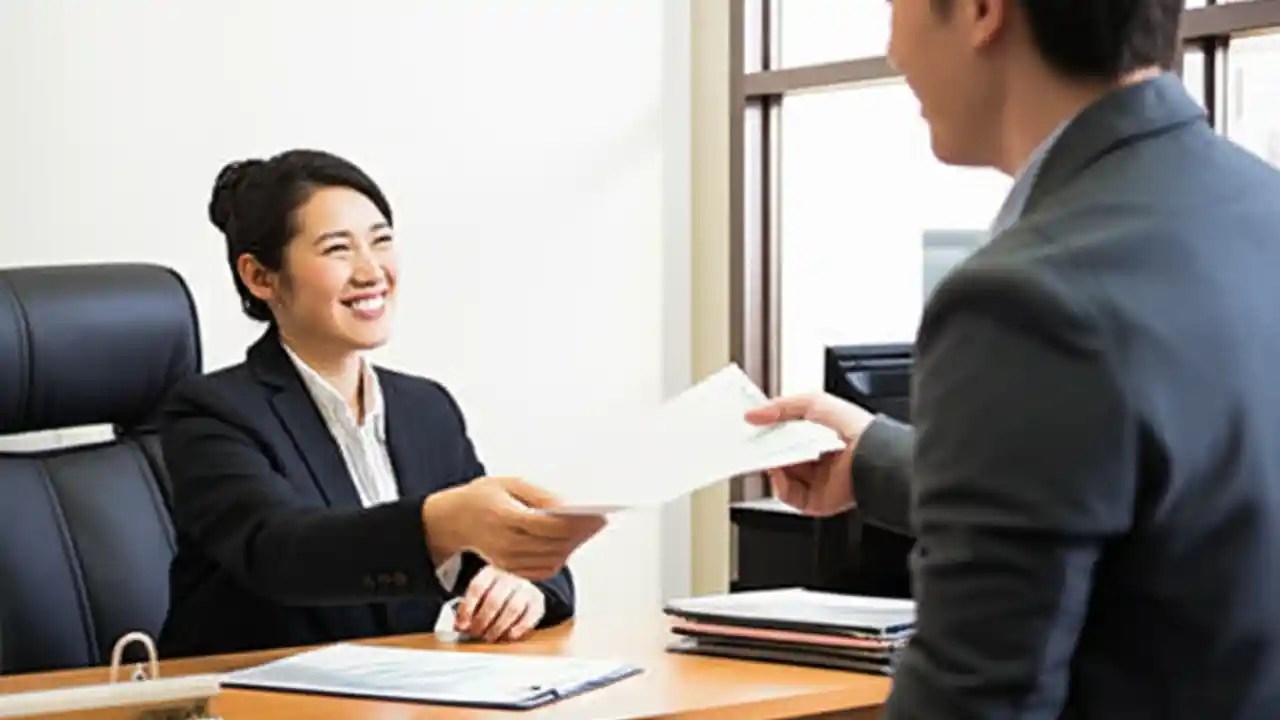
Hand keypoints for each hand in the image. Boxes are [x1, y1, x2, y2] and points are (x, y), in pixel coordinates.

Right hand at [421, 476, 604, 580]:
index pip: (545, 525)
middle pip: (553, 544)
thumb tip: (567, 506)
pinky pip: (544, 568)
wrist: (454, 520)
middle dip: (580, 533)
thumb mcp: (509, 484)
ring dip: (574, 545)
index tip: (595, 514)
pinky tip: (572, 542)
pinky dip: (561, 556)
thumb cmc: (484, 497)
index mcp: (503, 517)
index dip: (573, 522)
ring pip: (551, 559)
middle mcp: (504, 544)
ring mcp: (507, 561)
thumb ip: (539, 495)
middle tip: (600, 521)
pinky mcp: (511, 570)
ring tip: (590, 530)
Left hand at [455, 566, 544, 642]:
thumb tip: (458, 627)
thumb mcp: (479, 598)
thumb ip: (468, 610)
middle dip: (482, 621)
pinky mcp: (538, 601)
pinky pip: (529, 616)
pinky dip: (518, 629)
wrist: (521, 593)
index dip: (467, 608)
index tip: (462, 625)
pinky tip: (508, 636)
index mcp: (490, 574)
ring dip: (499, 627)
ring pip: (512, 608)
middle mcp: (508, 578)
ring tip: (490, 638)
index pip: (477, 587)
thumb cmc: (494, 598)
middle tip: (476, 634)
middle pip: (494, 599)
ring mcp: (525, 588)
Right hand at [743, 393, 875, 515]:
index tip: (755, 427)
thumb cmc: (854, 428)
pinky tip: (779, 471)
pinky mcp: (815, 502)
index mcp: (823, 439)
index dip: (770, 433)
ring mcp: (817, 483)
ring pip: (781, 478)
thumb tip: (753, 415)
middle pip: (782, 459)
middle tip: (754, 442)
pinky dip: (779, 484)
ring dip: (771, 467)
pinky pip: (788, 496)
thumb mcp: (813, 403)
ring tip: (767, 454)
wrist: (872, 457)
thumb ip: (781, 406)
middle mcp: (820, 463)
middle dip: (767, 451)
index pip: (789, 438)